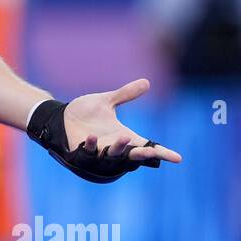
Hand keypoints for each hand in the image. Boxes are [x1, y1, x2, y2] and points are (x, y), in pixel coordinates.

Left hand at [62, 79, 181, 164]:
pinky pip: (87, 152)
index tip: (178, 158)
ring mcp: (97, 151)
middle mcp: (113, 146)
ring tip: (125, 137)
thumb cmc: (86, 112)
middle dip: (142, 154)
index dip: (161, 152)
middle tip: (151, 151)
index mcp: (123, 136)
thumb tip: (146, 82)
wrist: (62, 116)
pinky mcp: (81, 152)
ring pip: (111, 155)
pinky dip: (90, 146)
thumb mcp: (108, 101)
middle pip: (132, 155)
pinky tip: (91, 137)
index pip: (146, 145)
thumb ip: (126, 94)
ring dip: (118, 148)